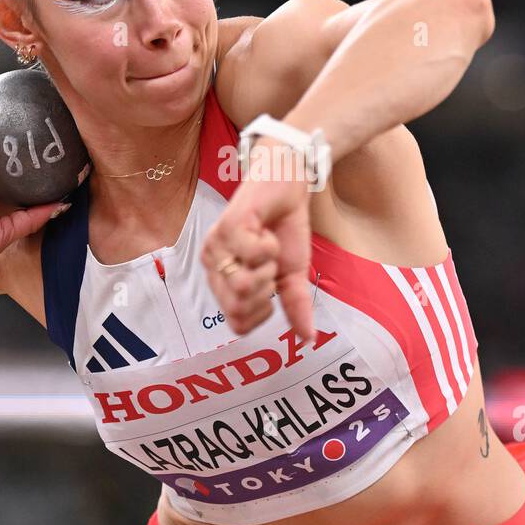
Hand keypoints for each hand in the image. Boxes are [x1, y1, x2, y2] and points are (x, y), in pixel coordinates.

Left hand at [201, 140, 315, 342]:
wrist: (287, 184)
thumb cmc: (284, 228)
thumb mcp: (294, 273)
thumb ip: (295, 306)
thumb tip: (310, 339)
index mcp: (223, 281)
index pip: (237, 323)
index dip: (262, 314)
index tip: (274, 289)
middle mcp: (213, 265)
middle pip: (236, 309)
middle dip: (266, 292)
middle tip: (271, 267)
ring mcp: (216, 246)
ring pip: (241, 286)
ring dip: (267, 270)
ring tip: (268, 250)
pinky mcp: (228, 226)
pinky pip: (251, 255)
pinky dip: (269, 246)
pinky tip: (266, 232)